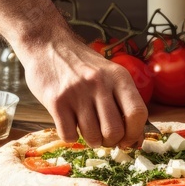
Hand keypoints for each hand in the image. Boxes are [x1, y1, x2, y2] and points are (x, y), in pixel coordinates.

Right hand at [16, 35, 147, 147]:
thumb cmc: (80, 64)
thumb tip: (134, 137)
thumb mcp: (108, 72)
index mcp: (118, 76)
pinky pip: (69, 135)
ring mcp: (77, 93)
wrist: (47, 44)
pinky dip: (70, 136)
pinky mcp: (56, 102)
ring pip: (92, 137)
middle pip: (114, 131)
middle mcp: (99, 84)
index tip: (127, 140)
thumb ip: (121, 99)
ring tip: (87, 130)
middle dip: (110, 142)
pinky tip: (69, 124)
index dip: (134, 133)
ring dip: (91, 140)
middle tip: (104, 138)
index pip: (137, 113)